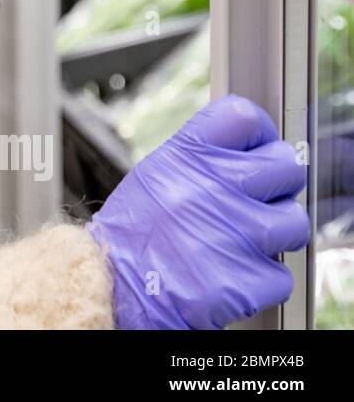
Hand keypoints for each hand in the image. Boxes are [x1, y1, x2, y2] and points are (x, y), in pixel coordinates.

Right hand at [88, 95, 308, 329]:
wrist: (109, 284)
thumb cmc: (133, 232)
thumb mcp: (155, 174)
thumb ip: (201, 158)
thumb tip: (249, 151)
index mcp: (186, 156)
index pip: (243, 117)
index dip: (258, 134)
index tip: (254, 151)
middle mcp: (212, 187)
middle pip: (286, 167)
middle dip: (276, 187)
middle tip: (255, 202)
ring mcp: (233, 234)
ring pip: (294, 223)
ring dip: (274, 236)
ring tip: (241, 242)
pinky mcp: (245, 280)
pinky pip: (280, 276)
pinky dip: (260, 281)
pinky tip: (230, 275)